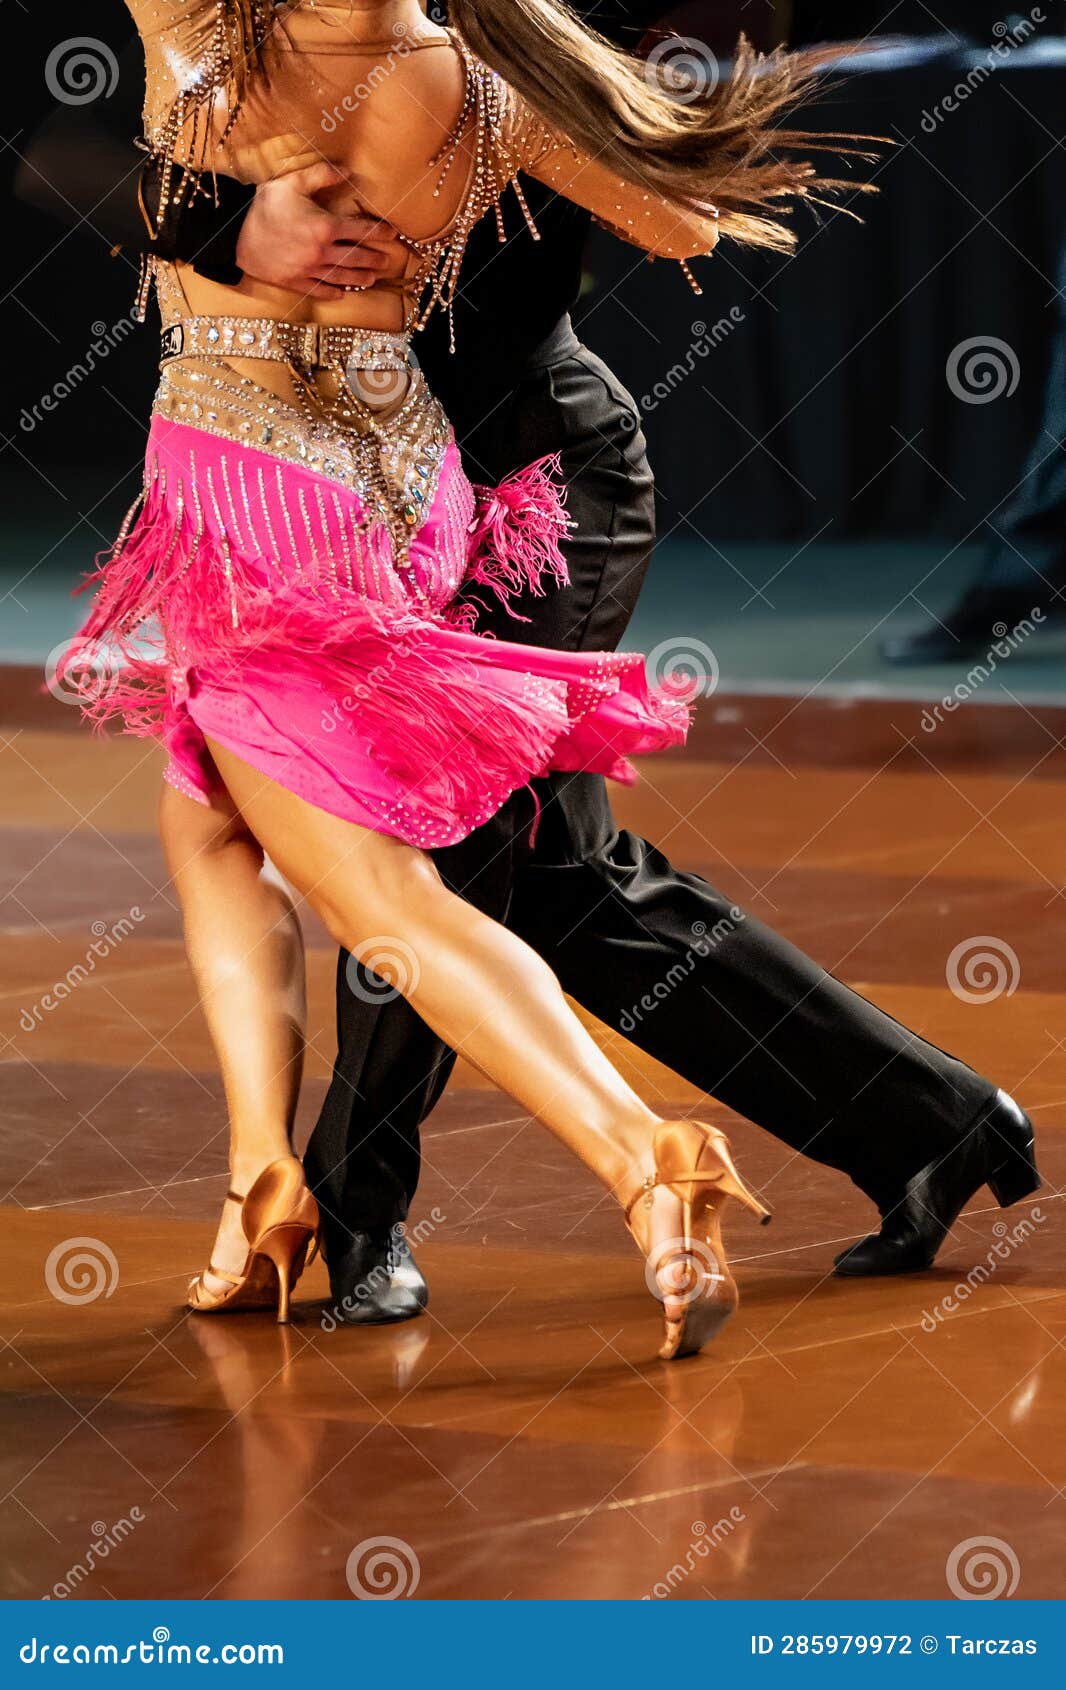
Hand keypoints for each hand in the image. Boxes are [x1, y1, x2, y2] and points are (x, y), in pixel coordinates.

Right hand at [235, 162, 405, 299]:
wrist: (234, 232)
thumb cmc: (264, 204)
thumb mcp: (293, 182)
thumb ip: (323, 175)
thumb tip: (349, 171)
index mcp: (325, 227)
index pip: (361, 230)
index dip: (379, 232)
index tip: (392, 233)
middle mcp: (321, 252)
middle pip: (356, 257)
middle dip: (374, 259)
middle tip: (387, 261)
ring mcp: (309, 270)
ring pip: (342, 277)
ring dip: (359, 278)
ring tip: (372, 279)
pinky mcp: (295, 282)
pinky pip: (319, 290)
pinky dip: (333, 293)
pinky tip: (342, 293)